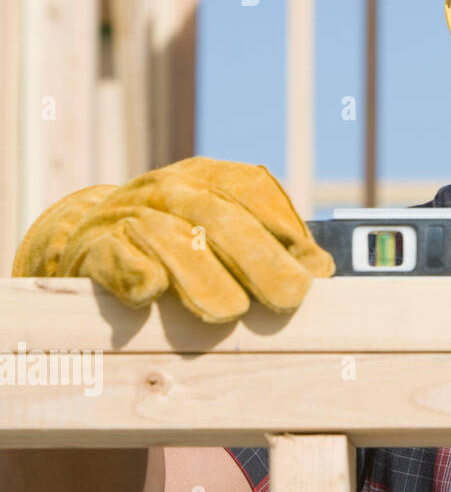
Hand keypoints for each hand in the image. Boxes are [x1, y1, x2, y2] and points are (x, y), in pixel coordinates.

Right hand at [12, 157, 333, 322]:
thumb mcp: (224, 231)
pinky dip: (132, 271)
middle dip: (256, 259)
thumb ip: (271, 246)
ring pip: (168, 238)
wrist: (88, 236)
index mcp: (212, 178)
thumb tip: (320, 271)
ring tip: (228, 312)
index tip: (313, 269)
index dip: (286, 228)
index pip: (254, 192)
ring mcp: (130, 215)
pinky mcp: (93, 248)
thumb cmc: (178, 241)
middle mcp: (173, 189)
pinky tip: (151, 291)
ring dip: (200, 275)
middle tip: (288, 298)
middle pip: (218, 217)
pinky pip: (113, 256)